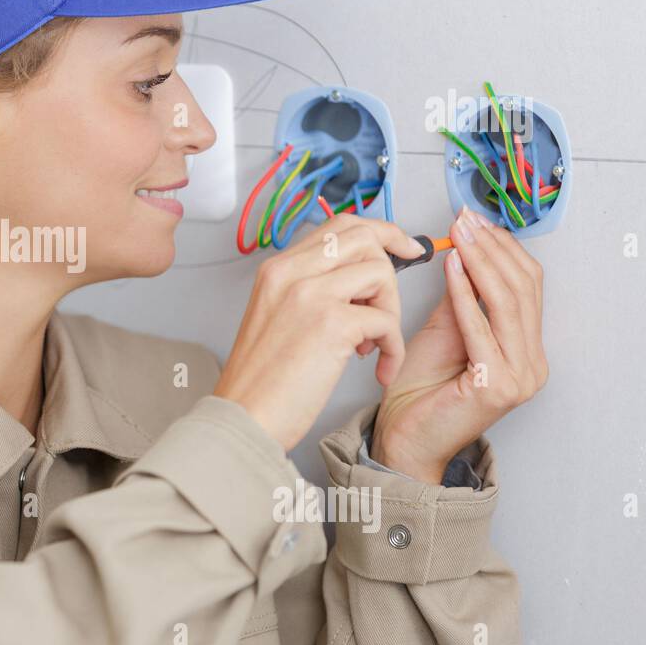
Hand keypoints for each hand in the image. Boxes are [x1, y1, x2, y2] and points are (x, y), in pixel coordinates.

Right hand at [214, 213, 427, 450]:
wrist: (243, 418)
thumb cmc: (262, 381)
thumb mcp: (277, 317)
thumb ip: (310, 290)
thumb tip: (361, 280)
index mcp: (277, 269)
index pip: (339, 227)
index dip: (379, 232)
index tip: (401, 248)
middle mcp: (292, 272)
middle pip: (365, 238)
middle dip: (391, 270)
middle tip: (387, 306)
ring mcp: (310, 294)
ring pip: (381, 273)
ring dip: (390, 310)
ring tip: (371, 344)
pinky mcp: (331, 324)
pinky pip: (386, 320)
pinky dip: (393, 348)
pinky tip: (379, 368)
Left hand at [370, 207, 548, 483]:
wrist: (404, 438)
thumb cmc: (419, 389)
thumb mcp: (443, 330)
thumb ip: (460, 298)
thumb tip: (463, 251)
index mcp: (526, 349)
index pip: (527, 286)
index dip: (503, 249)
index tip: (475, 220)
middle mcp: (532, 363)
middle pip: (523, 290)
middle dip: (493, 248)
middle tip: (467, 219)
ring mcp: (521, 376)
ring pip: (508, 303)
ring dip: (482, 262)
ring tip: (461, 234)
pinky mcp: (499, 386)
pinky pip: (482, 328)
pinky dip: (467, 294)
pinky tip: (453, 268)